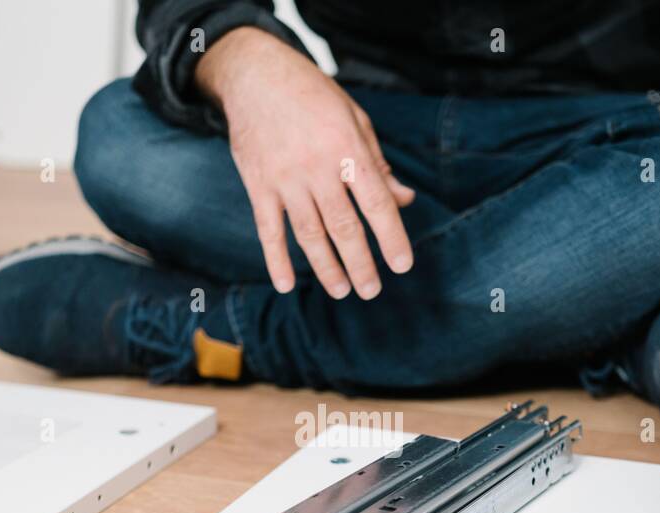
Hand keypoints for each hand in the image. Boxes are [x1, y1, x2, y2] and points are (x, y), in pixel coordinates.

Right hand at [196, 27, 414, 298]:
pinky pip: (268, 230)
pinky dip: (276, 259)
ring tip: (341, 291)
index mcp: (347, 147)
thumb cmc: (313, 96)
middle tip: (371, 291)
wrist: (255, 75)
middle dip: (359, 263)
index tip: (402, 265)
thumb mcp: (354, 119)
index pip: (375, 201)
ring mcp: (284, 178)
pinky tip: (286, 284)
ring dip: (326, 267)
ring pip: (308, 234)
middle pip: (342, 226)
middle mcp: (316, 166)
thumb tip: (404, 200)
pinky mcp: (258, 185)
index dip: (391, 236)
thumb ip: (377, 164)